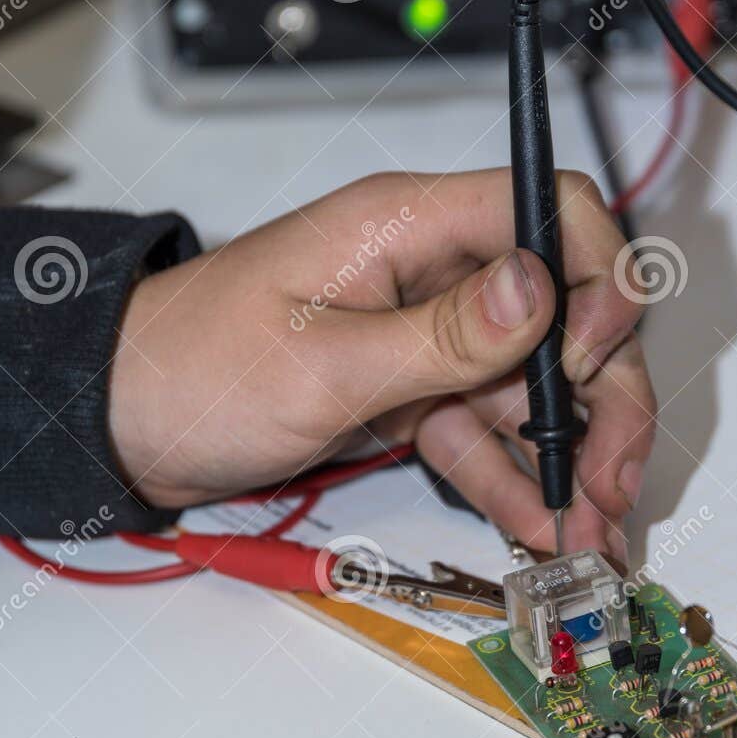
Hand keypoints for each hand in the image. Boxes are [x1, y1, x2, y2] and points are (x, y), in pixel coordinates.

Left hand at [109, 168, 655, 557]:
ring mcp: (426, 334)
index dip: (594, 279)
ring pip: (535, 382)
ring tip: (590, 528)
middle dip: (604, 394)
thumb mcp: (322, 361)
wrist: (123, 422)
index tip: (588, 359)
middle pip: (565, 311)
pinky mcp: (411, 390)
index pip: (551, 210)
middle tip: (613, 475)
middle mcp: (434, 270)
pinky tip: (540, 524)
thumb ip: (441, 333)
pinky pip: (484, 430)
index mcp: (410, 224)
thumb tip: (540, 290)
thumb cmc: (193, 367)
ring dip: (570, 453)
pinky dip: (515, 477)